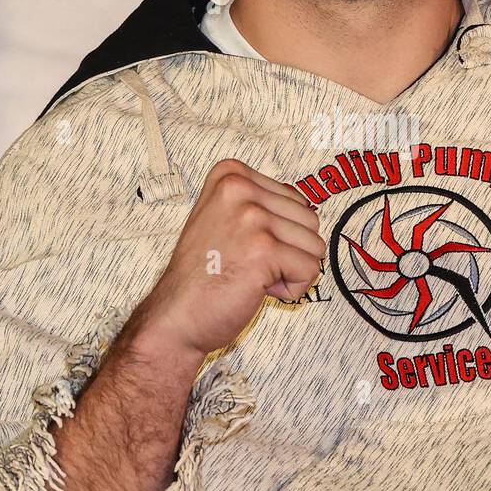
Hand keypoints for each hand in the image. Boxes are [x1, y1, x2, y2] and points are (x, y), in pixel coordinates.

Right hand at [138, 158, 324, 358]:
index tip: (243, 246)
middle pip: (310, 220)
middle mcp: (240, 188)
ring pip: (314, 245)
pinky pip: (310, 269)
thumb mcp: (224, 218)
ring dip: (290, 269)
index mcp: (231, 174)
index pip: (296, 200)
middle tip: (247, 264)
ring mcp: (252, 218)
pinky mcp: (264, 249)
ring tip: (251, 274)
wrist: (176, 316)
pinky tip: (256, 288)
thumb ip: (260, 203)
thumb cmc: (203, 274)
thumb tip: (301, 202)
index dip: (279, 233)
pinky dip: (292, 288)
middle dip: (289, 251)